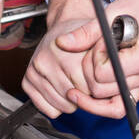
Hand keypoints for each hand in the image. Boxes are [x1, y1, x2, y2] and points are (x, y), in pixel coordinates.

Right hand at [20, 0, 97, 117]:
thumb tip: (111, 70)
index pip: (84, 88)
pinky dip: (56, 105)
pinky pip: (45, 108)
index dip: (94, 88)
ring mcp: (34, 70)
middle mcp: (45, 59)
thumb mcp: (98, 38)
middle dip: (83, 95)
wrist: (63, 29)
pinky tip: (62, 91)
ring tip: (74, 85)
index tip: (96, 80)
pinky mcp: (28, 80)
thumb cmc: (82, 37)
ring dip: (70, 101)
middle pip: (71, 98)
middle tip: (85, 82)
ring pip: (59, 105)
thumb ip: (104, 52)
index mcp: (63, 50)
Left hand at [68, 0, 138, 117]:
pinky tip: (92, 86)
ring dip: (93, 92)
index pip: (102, 74)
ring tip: (79, 78)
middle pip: (102, 92)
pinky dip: (105, 99)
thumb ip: (89, 31)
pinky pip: (122, 103)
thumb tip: (63, 43)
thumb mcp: (115, 11)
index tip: (95, 42)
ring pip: (111, 106)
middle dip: (88, 74)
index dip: (92, 59)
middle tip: (89, 53)